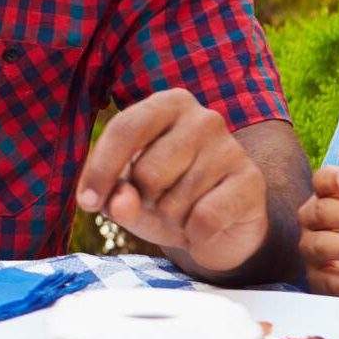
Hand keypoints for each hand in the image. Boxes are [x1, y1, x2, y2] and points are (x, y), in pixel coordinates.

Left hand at [75, 90, 266, 274]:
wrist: (218, 230)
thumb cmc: (163, 200)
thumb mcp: (128, 199)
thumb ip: (116, 198)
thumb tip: (120, 202)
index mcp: (166, 106)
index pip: (125, 128)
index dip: (100, 169)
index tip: (86, 203)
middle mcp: (203, 118)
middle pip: (148, 170)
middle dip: (144, 199)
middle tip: (159, 202)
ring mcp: (231, 147)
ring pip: (175, 199)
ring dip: (171, 218)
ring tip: (183, 211)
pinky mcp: (251, 181)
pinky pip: (205, 218)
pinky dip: (195, 233)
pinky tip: (204, 225)